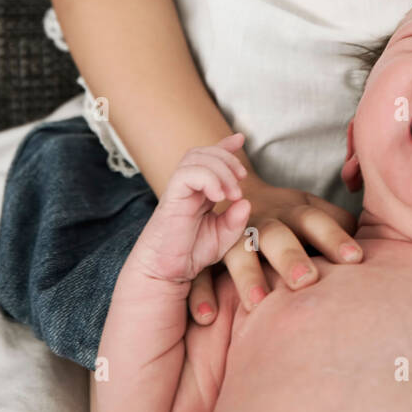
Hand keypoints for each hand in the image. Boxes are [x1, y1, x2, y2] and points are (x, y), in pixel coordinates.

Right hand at [135, 133, 252, 283]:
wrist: (166, 273)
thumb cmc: (190, 254)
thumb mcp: (222, 237)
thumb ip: (235, 220)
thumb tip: (246, 201)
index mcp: (200, 191)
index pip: (210, 158)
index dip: (225, 145)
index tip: (240, 139)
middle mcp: (188, 186)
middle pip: (205, 152)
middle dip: (228, 158)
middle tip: (242, 178)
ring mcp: (178, 190)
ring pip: (196, 157)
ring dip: (221, 168)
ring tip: (231, 193)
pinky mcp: (170, 198)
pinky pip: (187, 173)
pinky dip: (207, 178)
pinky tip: (219, 196)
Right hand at [188, 169, 361, 323]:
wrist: (230, 190)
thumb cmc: (286, 215)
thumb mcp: (311, 210)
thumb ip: (341, 225)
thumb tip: (389, 245)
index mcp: (294, 212)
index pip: (317, 221)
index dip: (334, 237)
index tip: (355, 259)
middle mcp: (263, 221)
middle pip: (277, 235)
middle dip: (291, 257)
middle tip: (307, 282)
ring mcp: (230, 235)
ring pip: (237, 251)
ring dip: (247, 274)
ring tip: (257, 303)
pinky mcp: (203, 254)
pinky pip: (197, 273)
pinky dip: (200, 293)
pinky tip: (205, 318)